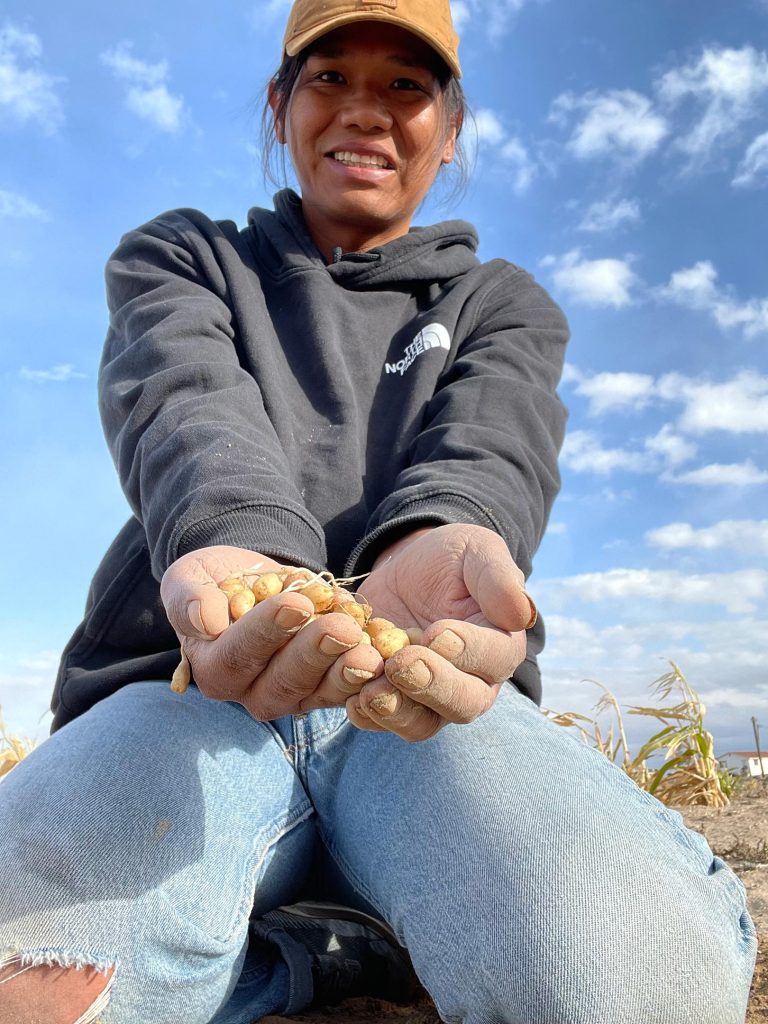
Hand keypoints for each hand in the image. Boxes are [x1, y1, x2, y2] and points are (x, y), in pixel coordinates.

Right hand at [160, 546, 384, 718]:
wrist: (248, 582)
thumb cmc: (211, 582)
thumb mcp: (189, 578)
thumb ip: (188, 599)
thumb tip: (205, 622)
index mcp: (213, 668)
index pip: (238, 655)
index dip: (266, 631)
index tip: (295, 604)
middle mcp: (251, 692)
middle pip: (284, 681)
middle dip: (314, 653)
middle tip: (342, 629)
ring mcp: (292, 694)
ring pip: (319, 692)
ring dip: (345, 673)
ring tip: (368, 651)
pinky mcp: (324, 688)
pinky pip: (346, 688)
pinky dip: (365, 673)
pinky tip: (383, 653)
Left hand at [347, 524, 534, 740]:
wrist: (406, 570)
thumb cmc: (450, 560)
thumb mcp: (475, 550)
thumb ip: (498, 576)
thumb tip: (521, 614)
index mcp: (499, 645)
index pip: (494, 659)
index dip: (468, 651)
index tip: (438, 633)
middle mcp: (471, 682)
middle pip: (461, 704)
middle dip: (429, 686)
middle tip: (399, 663)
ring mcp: (429, 698)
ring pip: (421, 724)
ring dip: (394, 710)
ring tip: (368, 685)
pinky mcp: (391, 698)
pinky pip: (380, 721)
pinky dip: (363, 711)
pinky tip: (347, 691)